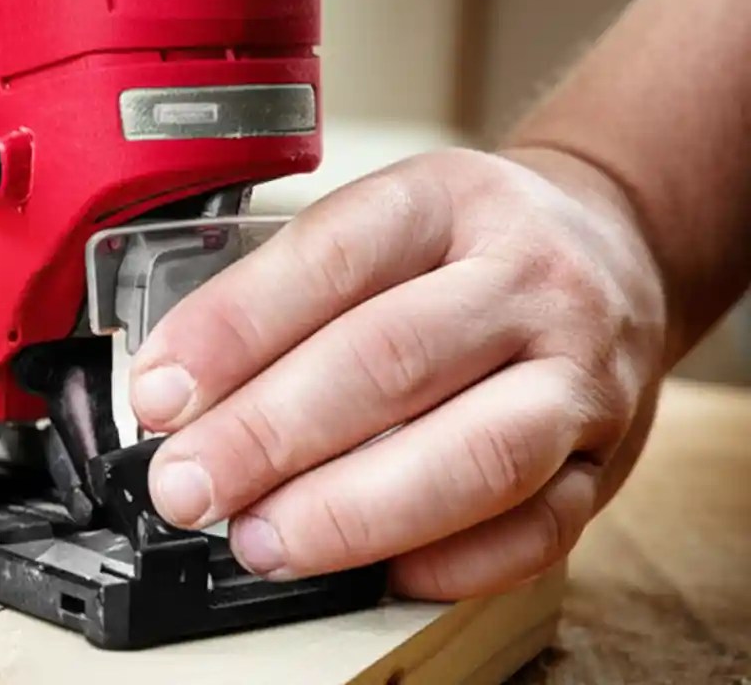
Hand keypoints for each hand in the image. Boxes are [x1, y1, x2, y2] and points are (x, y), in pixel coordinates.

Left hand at [131, 148, 667, 599]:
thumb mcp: (385, 220)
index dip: (232, 332)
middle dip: (267, 436)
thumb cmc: (468, 245)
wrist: (614, 244)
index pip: (330, 258)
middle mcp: (526, 280)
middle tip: (186, 487)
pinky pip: (537, 531)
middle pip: (388, 360)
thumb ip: (289, 296)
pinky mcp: (609, 462)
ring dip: (349, 514)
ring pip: (471, 456)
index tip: (158, 396)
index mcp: (447, 201)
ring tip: (259, 541)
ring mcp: (580, 375)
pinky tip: (374, 571)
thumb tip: (178, 397)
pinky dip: (448, 563)